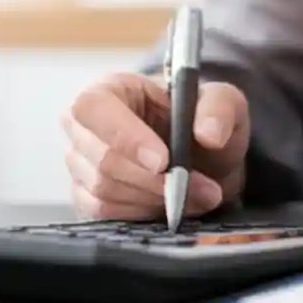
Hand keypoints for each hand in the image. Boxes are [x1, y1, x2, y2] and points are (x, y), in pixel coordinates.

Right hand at [62, 73, 249, 219]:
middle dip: (155, 179)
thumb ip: (219, 109)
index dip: (125, 137)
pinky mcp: (85, 196)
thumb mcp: (222, 102)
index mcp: (110, 89)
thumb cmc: (201, 121)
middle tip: (202, 187)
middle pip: (103, 158)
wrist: (202, 158)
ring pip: (105, 190)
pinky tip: (171, 204)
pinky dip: (143, 212)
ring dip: (156, 198)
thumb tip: (209, 134)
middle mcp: (85, 125)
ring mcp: (80, 162)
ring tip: (198, 194)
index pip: (94, 108)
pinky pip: (105, 213)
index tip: (163, 161)